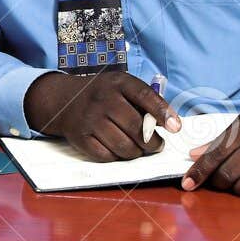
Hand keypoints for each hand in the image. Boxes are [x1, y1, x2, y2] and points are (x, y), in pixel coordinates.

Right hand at [24, 71, 179, 160]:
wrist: (64, 100)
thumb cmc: (103, 94)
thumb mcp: (122, 86)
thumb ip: (145, 101)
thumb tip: (169, 124)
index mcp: (118, 83)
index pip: (145, 96)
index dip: (162, 113)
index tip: (175, 128)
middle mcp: (103, 99)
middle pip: (137, 129)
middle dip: (153, 143)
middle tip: (156, 145)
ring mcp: (90, 119)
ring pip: (124, 146)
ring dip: (137, 152)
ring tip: (139, 149)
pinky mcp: (80, 137)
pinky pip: (107, 156)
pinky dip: (117, 157)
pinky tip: (119, 150)